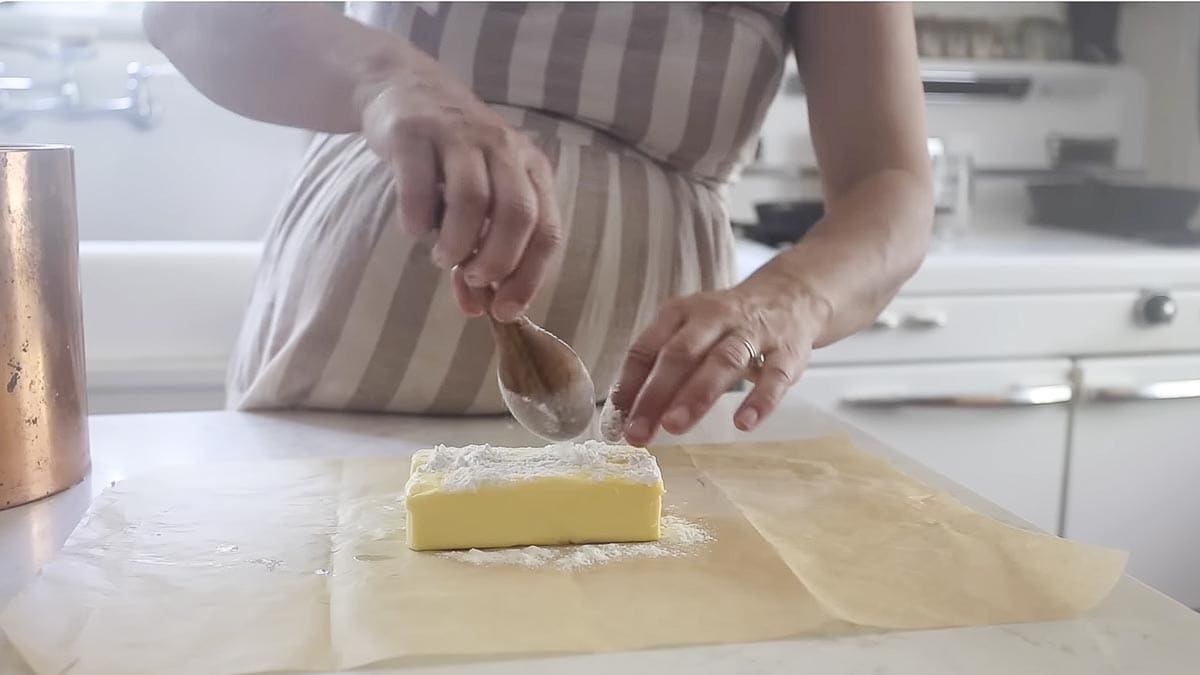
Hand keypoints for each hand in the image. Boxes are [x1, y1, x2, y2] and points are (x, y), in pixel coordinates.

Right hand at [357, 60, 561, 321]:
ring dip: (457, 243)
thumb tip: (476, 309)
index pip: (547, 230)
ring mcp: (458, 136)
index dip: (530, 276)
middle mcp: (502, 148)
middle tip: (472, 279)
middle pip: (517, 214)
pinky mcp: (413, 132)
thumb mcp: (476, 198)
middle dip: (497, 261)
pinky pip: (419, 184)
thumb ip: (478, 250)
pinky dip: (417, 218)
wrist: (403, 88)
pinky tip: (415, 230)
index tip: (505, 311)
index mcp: (530, 167)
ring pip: (472, 199)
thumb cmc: (449, 157)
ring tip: (443, 259)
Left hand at [611, 264, 829, 446]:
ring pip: (722, 361)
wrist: (790, 296)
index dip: (629, 384)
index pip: (647, 348)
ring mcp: (752, 334)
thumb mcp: (689, 332)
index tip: (616, 420)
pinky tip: (744, 423)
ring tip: (674, 426)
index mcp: (680, 313)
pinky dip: (759, 400)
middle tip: (638, 432)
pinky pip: (774, 376)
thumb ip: (660, 368)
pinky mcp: (786, 352)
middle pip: (680, 354)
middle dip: (656, 394)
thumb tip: (625, 413)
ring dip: (696, 395)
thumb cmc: (726, 325)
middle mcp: (714, 318)